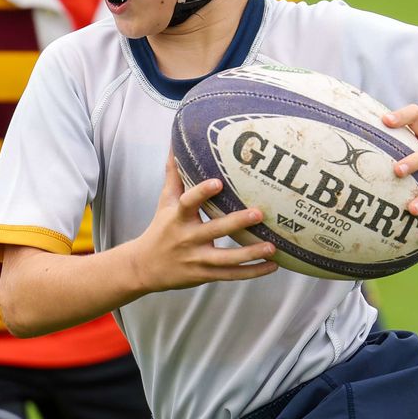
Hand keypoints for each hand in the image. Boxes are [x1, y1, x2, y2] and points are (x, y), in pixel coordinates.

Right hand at [130, 151, 277, 291]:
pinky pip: (231, 275)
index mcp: (178, 217)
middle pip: (214, 230)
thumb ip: (174, 173)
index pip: (188, 202)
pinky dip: (252, 272)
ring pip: (226, 258)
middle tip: (259, 213)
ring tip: (272, 246)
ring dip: (250, 253)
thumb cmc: (161, 228)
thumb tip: (176, 143)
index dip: (202, 192)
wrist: (144, 267)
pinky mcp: (205, 274)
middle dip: (236, 222)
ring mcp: (197, 258)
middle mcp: (187, 238)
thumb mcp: (165, 201)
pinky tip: (273, 266)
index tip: (218, 182)